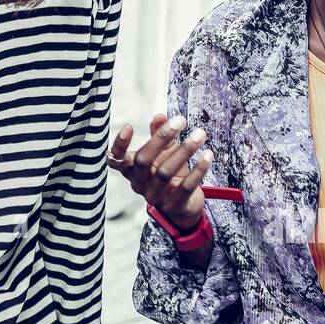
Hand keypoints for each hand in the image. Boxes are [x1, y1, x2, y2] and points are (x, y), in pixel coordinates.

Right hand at [107, 113, 211, 232]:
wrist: (183, 207)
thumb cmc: (170, 173)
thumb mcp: (164, 153)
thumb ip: (159, 134)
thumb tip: (160, 116)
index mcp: (132, 171)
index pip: (117, 159)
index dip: (119, 145)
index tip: (128, 127)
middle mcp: (140, 184)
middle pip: (143, 160)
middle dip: (161, 138)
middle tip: (181, 120)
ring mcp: (156, 197)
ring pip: (166, 172)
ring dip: (185, 150)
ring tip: (200, 134)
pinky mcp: (174, 205)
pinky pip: (186, 186)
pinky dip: (198, 169)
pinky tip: (207, 154)